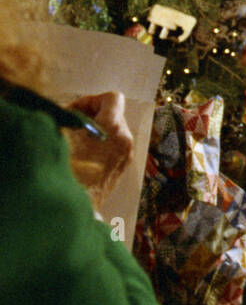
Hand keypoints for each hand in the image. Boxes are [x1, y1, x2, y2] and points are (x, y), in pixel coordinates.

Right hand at [66, 91, 132, 212]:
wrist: (74, 207)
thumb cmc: (66, 171)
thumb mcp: (60, 136)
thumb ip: (65, 117)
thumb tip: (66, 113)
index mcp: (114, 129)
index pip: (113, 97)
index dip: (90, 99)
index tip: (74, 112)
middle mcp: (125, 140)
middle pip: (113, 113)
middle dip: (90, 115)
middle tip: (70, 125)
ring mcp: (126, 155)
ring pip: (113, 129)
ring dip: (94, 130)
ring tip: (73, 141)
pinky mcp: (122, 168)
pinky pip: (114, 145)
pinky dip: (99, 143)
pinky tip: (80, 154)